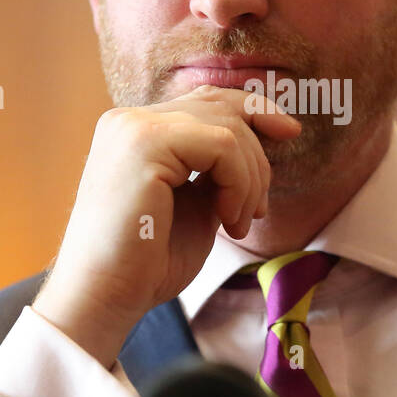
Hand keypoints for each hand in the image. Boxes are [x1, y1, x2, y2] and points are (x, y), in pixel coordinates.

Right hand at [31, 85, 300, 366]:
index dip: (254, 110)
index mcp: (137, 130)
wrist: (106, 297)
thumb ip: (217, 172)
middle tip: (256, 212)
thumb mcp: (195, 205)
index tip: (290, 132)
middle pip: (224, 108)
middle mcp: (131, 119)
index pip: (208, 99)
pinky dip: (240, 184)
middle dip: (257, 160)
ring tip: (237, 223)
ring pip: (229, 127)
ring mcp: (135, 127)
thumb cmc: (147, 263)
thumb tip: (259, 148)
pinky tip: (227, 222)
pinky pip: (224, 146)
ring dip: (250, 180)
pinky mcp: (146, 143)